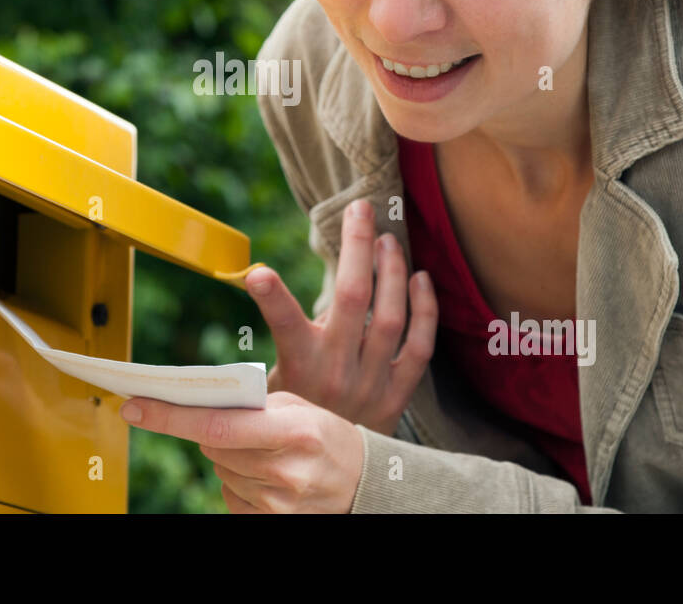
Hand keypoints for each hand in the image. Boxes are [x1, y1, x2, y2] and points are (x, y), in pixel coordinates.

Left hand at [120, 392, 363, 512]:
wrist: (364, 482)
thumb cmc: (326, 435)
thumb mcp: (298, 407)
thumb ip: (251, 406)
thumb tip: (197, 407)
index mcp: (294, 432)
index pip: (216, 425)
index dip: (170, 416)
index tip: (134, 406)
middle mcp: (285, 472)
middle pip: (212, 447)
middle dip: (214, 432)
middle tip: (244, 428)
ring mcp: (279, 504)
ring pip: (220, 472)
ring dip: (230, 459)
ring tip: (268, 455)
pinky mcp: (274, 524)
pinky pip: (230, 498)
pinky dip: (239, 483)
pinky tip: (268, 477)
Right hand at [243, 198, 437, 435]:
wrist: (324, 472)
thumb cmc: (294, 412)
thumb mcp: (274, 382)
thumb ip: (283, 338)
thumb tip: (258, 280)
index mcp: (299, 367)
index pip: (283, 324)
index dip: (271, 296)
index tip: (259, 271)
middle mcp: (337, 373)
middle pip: (354, 298)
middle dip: (357, 245)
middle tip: (360, 209)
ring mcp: (372, 383)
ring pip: (391, 316)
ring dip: (392, 270)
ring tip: (388, 239)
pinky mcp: (397, 393)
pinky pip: (419, 346)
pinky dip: (424, 309)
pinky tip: (420, 278)